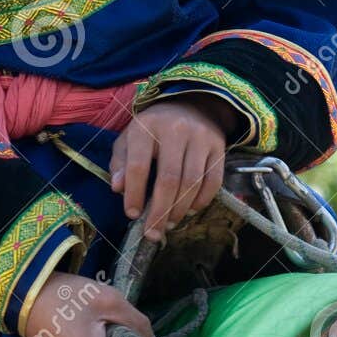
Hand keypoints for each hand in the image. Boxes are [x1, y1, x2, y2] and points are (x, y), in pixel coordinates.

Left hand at [109, 94, 237, 240]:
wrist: (191, 104)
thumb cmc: (153, 128)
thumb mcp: (130, 139)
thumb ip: (120, 163)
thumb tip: (118, 188)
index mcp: (146, 127)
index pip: (139, 166)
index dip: (135, 194)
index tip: (132, 214)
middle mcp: (175, 130)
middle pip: (168, 179)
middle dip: (159, 212)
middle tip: (152, 233)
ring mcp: (200, 138)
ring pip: (192, 183)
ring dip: (179, 210)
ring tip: (168, 224)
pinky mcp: (219, 147)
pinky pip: (213, 181)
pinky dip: (201, 201)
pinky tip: (189, 210)